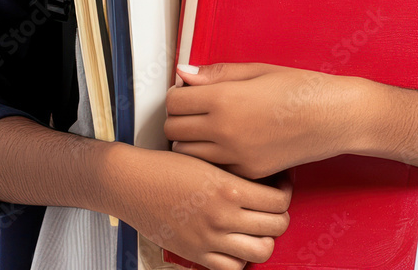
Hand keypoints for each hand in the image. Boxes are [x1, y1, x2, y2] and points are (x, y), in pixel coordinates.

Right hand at [110, 145, 291, 269]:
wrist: (132, 183)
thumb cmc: (165, 166)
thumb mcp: (206, 159)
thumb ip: (233, 171)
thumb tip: (260, 175)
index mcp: (227, 188)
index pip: (278, 200)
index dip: (286, 192)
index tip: (281, 185)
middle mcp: (222, 216)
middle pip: (276, 226)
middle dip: (281, 215)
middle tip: (275, 205)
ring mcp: (210, 239)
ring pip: (261, 251)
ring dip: (265, 238)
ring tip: (259, 225)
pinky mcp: (196, 254)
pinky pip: (233, 268)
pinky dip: (241, 258)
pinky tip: (237, 242)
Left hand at [164, 61, 350, 179]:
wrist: (332, 117)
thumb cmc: (299, 88)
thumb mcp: (256, 70)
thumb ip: (215, 74)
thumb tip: (184, 74)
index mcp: (225, 99)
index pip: (174, 101)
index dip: (178, 93)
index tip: (188, 90)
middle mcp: (225, 131)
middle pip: (174, 130)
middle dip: (179, 117)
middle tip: (195, 108)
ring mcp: (235, 156)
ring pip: (187, 154)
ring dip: (190, 140)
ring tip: (208, 126)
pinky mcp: (248, 173)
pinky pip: (212, 168)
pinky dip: (210, 158)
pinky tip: (225, 144)